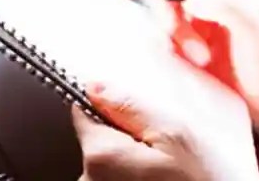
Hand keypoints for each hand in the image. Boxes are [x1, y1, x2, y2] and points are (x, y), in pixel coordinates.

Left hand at [73, 58, 258, 180]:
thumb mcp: (175, 135)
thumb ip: (131, 107)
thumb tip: (97, 88)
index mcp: (101, 155)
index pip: (83, 110)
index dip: (111, 106)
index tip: (134, 112)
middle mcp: (89, 178)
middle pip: (97, 136)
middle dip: (126, 134)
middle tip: (160, 143)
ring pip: (109, 159)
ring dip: (132, 156)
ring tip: (164, 165)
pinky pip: (117, 175)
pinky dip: (135, 173)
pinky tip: (160, 175)